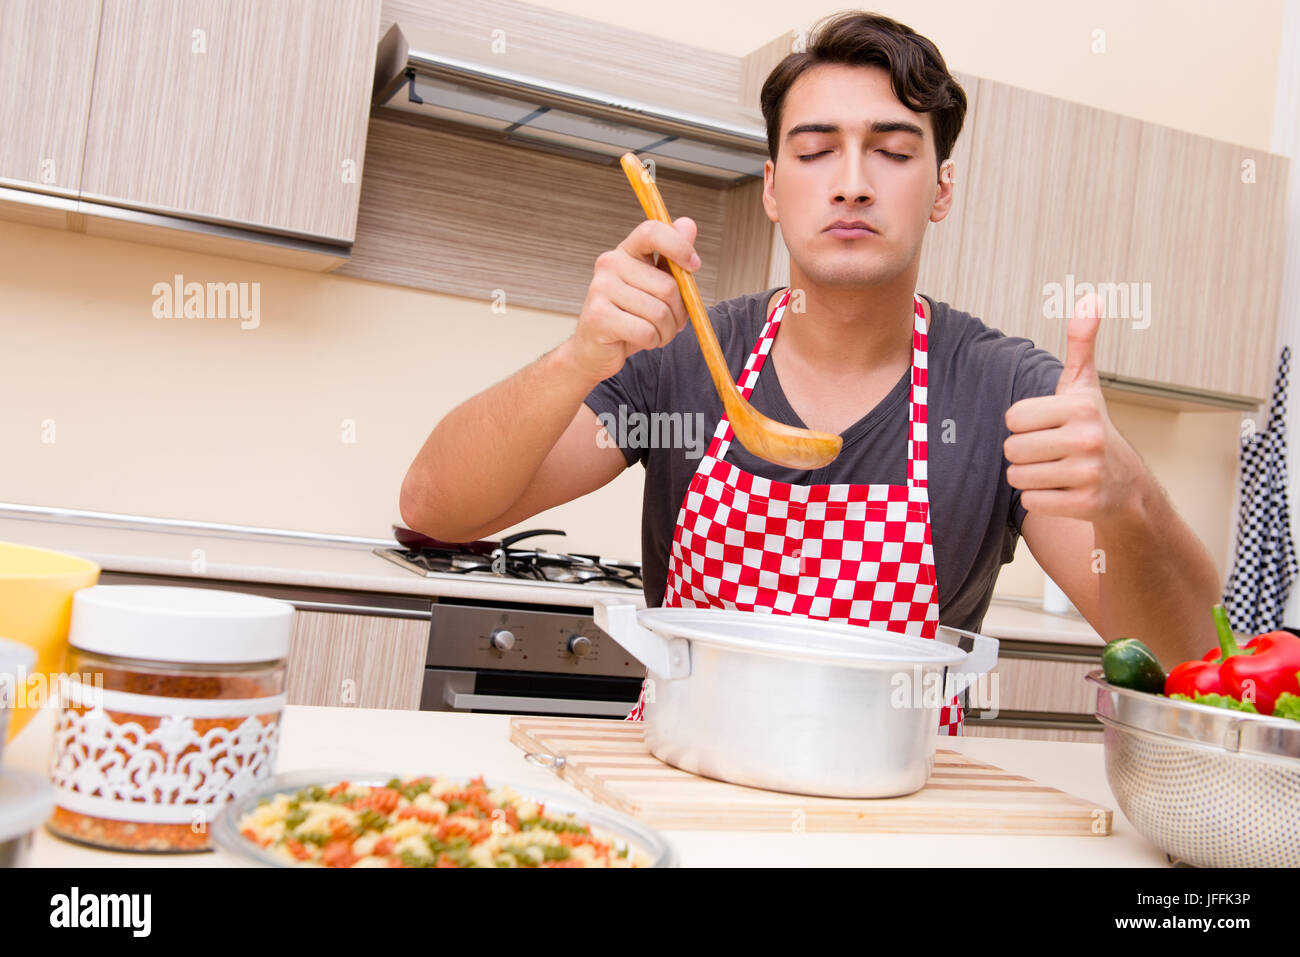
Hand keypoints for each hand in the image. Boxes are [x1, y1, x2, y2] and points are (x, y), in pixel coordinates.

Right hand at [562, 217, 699, 384]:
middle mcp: (609, 264)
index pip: (652, 232)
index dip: (678, 245)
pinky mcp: (599, 317)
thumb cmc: (629, 317)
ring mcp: (600, 289)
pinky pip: (646, 332)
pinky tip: (643, 341)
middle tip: (671, 322)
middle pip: (668, 286)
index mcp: (625, 252)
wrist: (594, 350)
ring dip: (667, 331)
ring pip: (660, 313)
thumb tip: (688, 223)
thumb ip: (671, 259)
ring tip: (656, 333)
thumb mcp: (654, 286)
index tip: (694, 265)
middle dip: (679, 312)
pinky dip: (653, 341)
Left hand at [1003, 294, 1142, 522]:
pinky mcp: (1085, 504)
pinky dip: (1041, 500)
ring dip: (1030, 477)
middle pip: (1011, 449)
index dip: (1023, 425)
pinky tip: (1064, 491)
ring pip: (1018, 477)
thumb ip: (1081, 343)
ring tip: (1057, 470)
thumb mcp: (1084, 386)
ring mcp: (1089, 474)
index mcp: (1080, 407)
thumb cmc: (1092, 428)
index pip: (1012, 419)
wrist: (1126, 485)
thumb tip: (1091, 297)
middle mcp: (1088, 438)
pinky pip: (1031, 502)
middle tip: (1051, 452)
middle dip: (1024, 453)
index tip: (1047, 426)